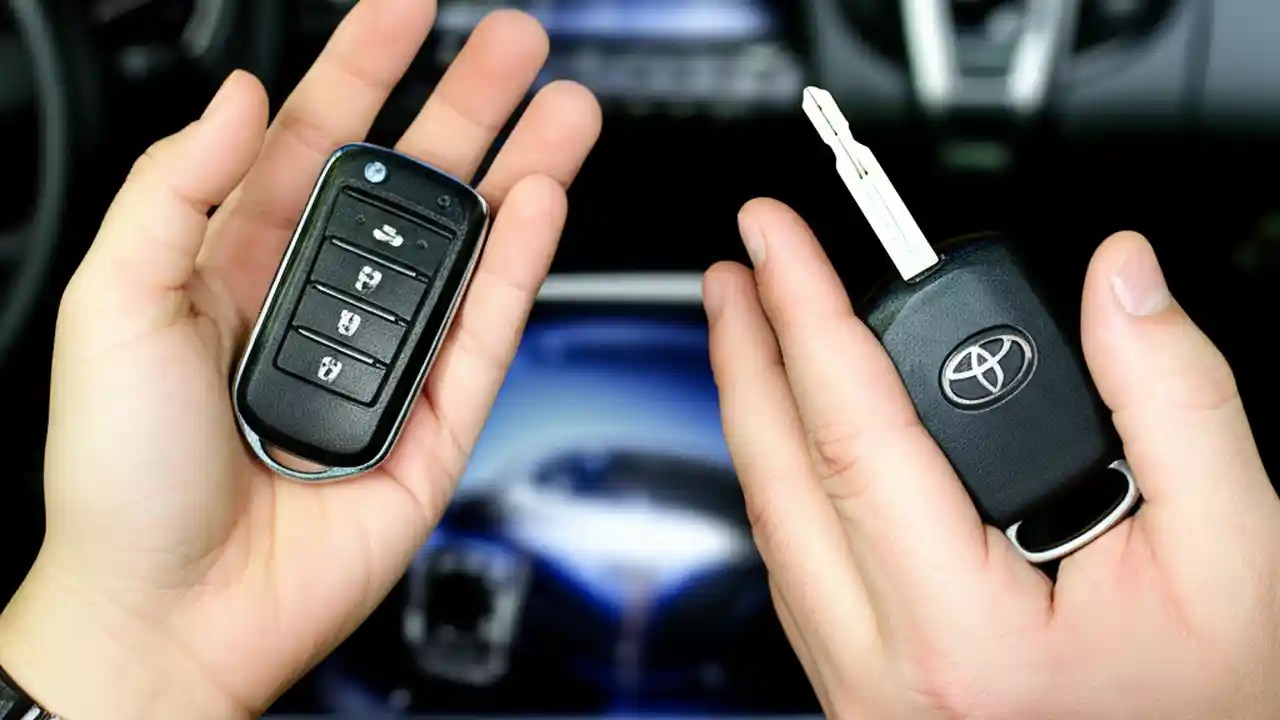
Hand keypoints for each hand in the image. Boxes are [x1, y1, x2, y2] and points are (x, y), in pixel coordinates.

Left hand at [0, 2, 599, 716]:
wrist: (172, 610)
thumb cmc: (120, 478)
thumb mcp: (110, 305)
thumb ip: (176, 188)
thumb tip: (242, 98)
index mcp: (240, 262)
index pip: (317, 138)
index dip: (363, 63)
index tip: (407, 7)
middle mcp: (324, 302)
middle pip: (413, 180)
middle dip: (468, 102)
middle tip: (518, 42)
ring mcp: (387, 358)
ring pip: (469, 246)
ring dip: (520, 169)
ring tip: (566, 108)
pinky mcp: (435, 420)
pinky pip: (488, 327)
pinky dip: (521, 261)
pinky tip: (544, 199)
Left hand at [704, 199, 1279, 718]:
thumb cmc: (1215, 705)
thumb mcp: (1233, 552)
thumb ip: (1175, 400)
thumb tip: (1121, 281)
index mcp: (967, 635)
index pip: (852, 433)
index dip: (806, 311)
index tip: (774, 234)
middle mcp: (886, 670)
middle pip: (778, 476)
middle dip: (747, 354)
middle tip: (738, 270)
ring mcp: (860, 688)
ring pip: (772, 527)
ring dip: (754, 414)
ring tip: (754, 332)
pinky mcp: (861, 690)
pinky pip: (794, 571)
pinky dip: (782, 484)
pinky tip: (794, 436)